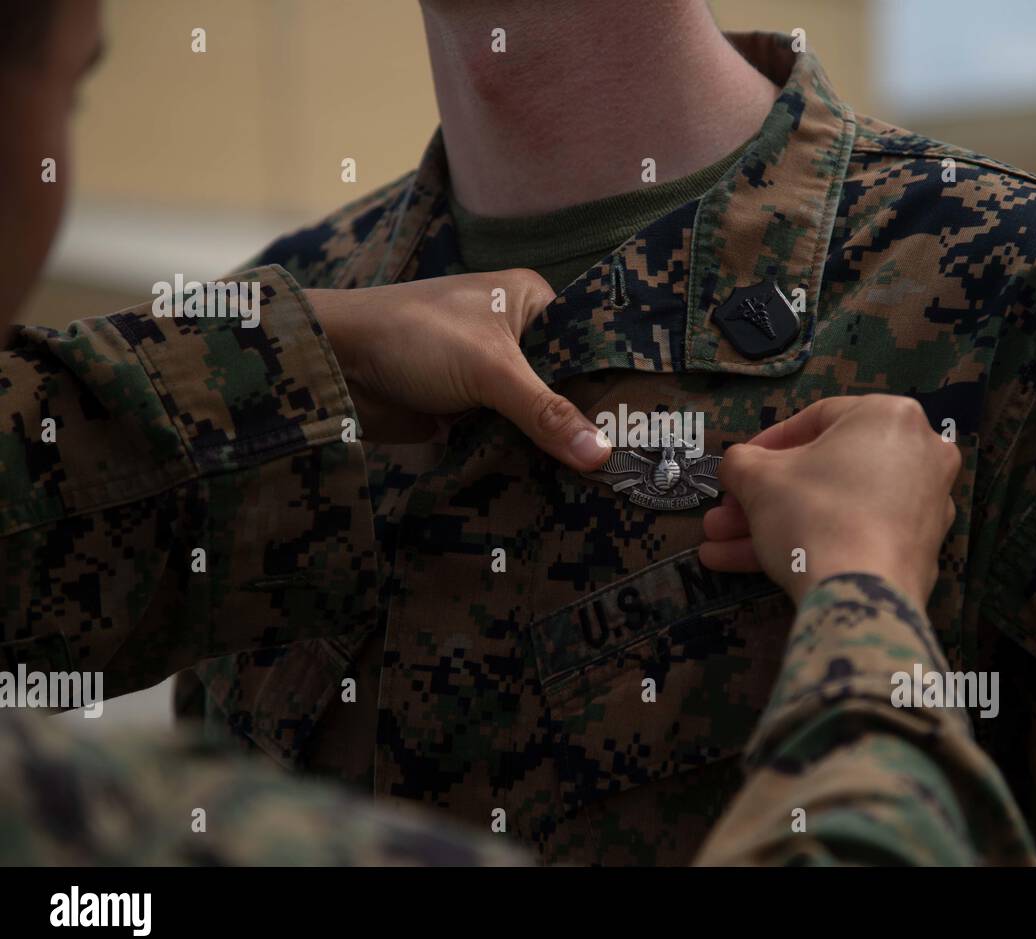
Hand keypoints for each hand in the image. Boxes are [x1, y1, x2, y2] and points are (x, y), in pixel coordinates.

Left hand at [306, 269, 609, 469]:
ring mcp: (491, 375)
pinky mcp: (469, 410)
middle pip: (567, 385)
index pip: (590, 343)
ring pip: (538, 416)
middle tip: (633, 465)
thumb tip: (604, 455)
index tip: (649, 426)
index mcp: (530, 301)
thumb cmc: (412, 337)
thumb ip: (546, 413)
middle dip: (586, 422)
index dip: (615, 383)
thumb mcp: (490, 370)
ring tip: (605, 484)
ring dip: (553, 446)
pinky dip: (523, 457)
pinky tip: (558, 487)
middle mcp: (516, 335)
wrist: (332, 363)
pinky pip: (509, 437)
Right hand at [700, 395, 959, 607]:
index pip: (814, 420)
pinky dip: (812, 544)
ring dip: (774, 525)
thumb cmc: (814, 513)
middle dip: (763, 497)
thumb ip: (741, 461)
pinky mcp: (917, 550)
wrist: (860, 595)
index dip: (764, 446)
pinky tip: (756, 565)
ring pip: (834, 507)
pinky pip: (855, 534)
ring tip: (720, 547)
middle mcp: (918, 454)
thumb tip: (738, 466)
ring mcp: (923, 506)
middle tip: (725, 514)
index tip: (739, 468)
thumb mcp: (759, 478)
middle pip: (822, 472)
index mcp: (888, 416)